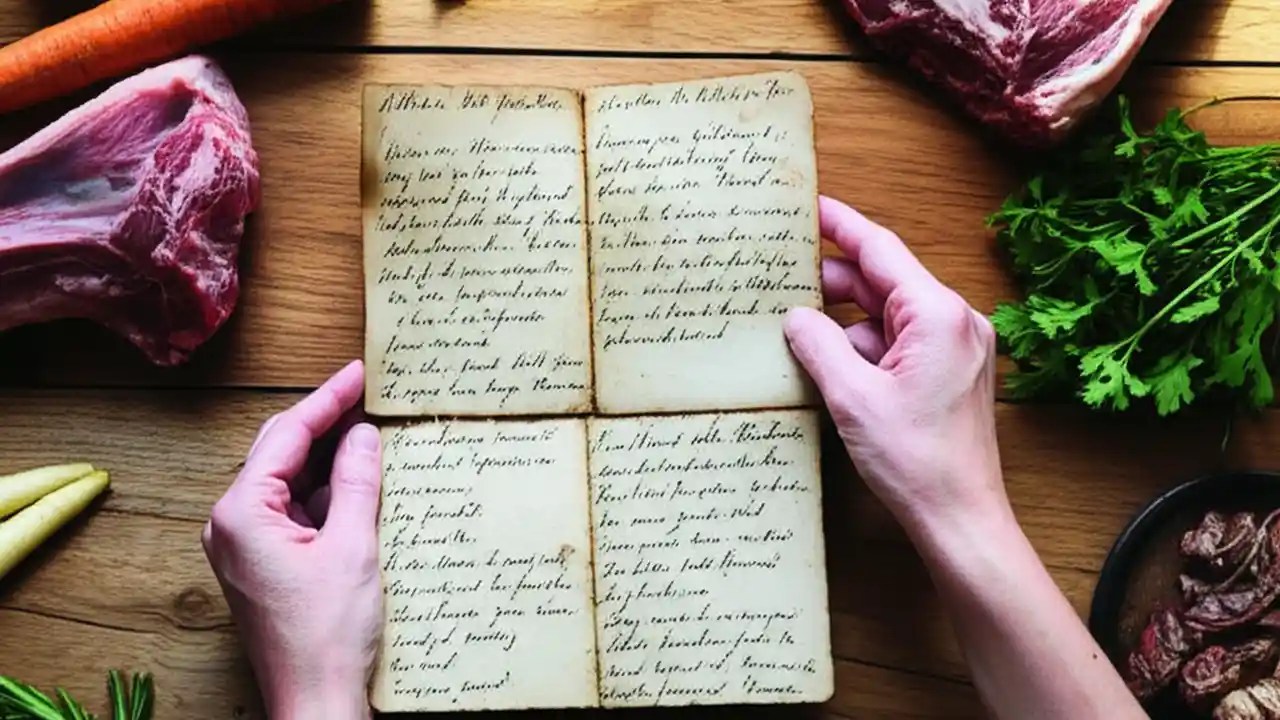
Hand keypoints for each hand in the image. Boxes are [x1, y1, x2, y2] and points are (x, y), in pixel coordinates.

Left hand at [202, 360, 380, 719]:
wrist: (314, 702)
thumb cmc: (325, 636)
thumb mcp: (354, 547)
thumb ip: (358, 482)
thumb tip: (364, 434)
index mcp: (242, 514)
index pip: (287, 436)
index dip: (327, 399)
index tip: (358, 372)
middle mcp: (233, 525)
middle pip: (280, 453)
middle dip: (325, 423)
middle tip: (367, 393)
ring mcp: (246, 546)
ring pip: (290, 482)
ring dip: (330, 460)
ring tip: (373, 433)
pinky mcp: (265, 565)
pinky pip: (296, 512)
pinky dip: (328, 495)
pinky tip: (362, 483)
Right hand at [785, 196, 1005, 536]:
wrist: (960, 519)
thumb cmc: (917, 462)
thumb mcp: (851, 397)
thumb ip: (818, 344)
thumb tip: (795, 316)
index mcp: (938, 315)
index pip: (880, 249)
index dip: (840, 224)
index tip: (809, 205)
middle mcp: (955, 322)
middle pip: (883, 282)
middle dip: (832, 281)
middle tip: (780, 275)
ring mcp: (956, 349)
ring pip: (887, 316)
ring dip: (844, 321)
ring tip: (794, 324)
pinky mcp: (950, 375)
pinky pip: (898, 344)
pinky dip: (862, 347)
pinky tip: (825, 361)